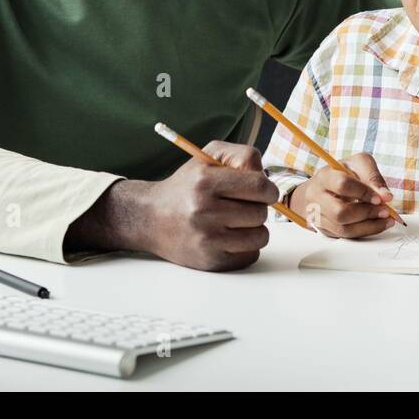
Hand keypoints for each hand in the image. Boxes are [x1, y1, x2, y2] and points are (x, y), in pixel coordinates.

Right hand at [140, 140, 278, 270]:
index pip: (259, 186)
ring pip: (260, 236)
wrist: (151, 218)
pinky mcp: (210, 262)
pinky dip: (246, 247)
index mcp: (205, 182)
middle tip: (241, 205)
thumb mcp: (209, 156)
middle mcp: (204, 211)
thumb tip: (267, 177)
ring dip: (254, 228)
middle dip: (258, 208)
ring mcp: (207, 240)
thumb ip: (243, 156)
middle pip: (261, 213)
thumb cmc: (187, 185)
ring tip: (236, 221)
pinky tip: (230, 237)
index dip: (268, 189)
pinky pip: (251, 256)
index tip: (264, 191)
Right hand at [290, 153, 394, 239]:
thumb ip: (373, 177)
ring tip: (385, 219)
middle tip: (385, 211)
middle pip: (340, 212)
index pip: (342, 185)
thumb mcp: (358, 164)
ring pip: (343, 229)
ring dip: (369, 226)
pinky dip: (364, 232)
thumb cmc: (343, 173)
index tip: (380, 198)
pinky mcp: (324, 230)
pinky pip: (345, 236)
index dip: (363, 193)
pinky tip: (376, 225)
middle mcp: (316, 197)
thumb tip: (386, 196)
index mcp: (324, 176)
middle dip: (367, 213)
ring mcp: (317, 216)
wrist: (324, 186)